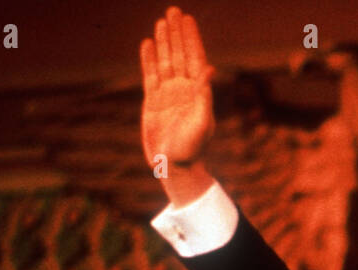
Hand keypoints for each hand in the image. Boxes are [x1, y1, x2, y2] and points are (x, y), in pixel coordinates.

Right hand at [140, 6, 216, 169]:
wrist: (175, 165)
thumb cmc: (192, 148)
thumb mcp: (202, 120)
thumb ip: (204, 94)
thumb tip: (210, 67)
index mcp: (198, 92)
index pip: (194, 58)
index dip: (191, 39)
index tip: (188, 19)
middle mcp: (183, 89)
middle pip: (179, 54)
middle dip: (177, 33)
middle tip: (174, 11)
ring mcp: (167, 94)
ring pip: (164, 61)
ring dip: (163, 42)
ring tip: (161, 22)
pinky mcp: (152, 101)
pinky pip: (150, 75)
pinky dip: (148, 59)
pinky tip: (147, 44)